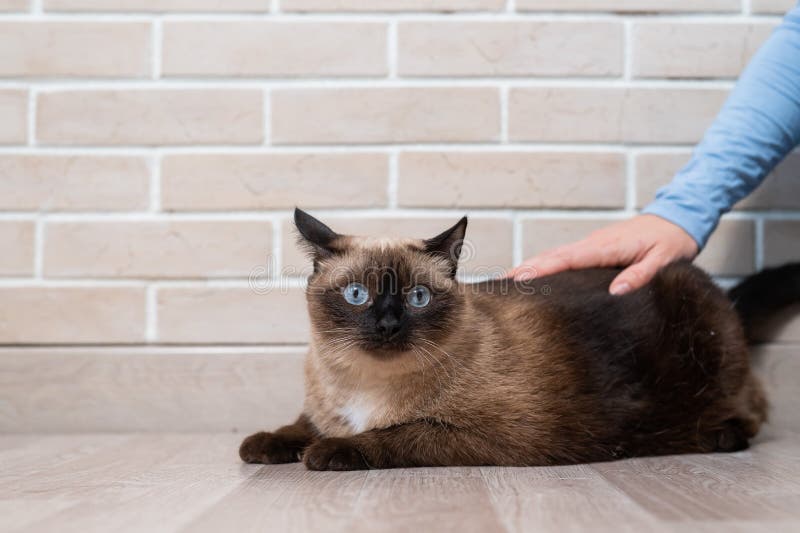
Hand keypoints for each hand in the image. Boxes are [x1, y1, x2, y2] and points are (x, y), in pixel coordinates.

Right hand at [508, 215, 698, 294]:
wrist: (678, 219)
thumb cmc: (672, 241)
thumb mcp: (664, 260)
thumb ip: (640, 275)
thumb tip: (615, 291)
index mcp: (606, 247)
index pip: (566, 259)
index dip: (541, 269)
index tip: (518, 279)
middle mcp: (592, 244)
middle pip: (551, 257)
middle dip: (524, 269)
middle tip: (498, 285)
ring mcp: (590, 245)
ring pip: (554, 256)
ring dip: (530, 267)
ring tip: (507, 282)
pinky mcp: (593, 249)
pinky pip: (562, 257)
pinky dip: (544, 264)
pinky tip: (534, 275)